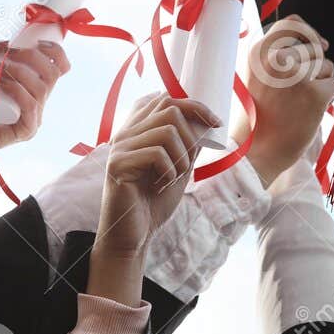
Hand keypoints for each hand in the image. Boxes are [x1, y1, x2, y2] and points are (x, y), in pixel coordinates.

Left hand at [0, 39, 70, 172]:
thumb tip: (4, 41)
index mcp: (34, 89)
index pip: (60, 68)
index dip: (55, 51)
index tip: (37, 42)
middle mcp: (38, 103)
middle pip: (53, 74)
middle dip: (32, 56)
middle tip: (7, 53)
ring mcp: (34, 118)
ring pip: (41, 89)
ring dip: (20, 71)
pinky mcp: (26, 131)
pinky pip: (30, 106)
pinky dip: (18, 90)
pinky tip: (1, 83)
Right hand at [94, 93, 217, 258]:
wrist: (134, 235)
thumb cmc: (154, 202)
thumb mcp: (179, 167)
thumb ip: (187, 145)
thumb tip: (206, 124)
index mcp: (138, 130)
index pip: (166, 98)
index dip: (195, 105)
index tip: (215, 123)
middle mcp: (126, 133)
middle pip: (170, 109)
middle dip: (191, 136)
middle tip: (188, 164)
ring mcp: (120, 147)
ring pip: (167, 131)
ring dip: (182, 158)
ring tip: (174, 177)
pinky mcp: (117, 164)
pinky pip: (157, 154)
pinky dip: (170, 171)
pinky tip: (162, 185)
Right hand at [241, 15, 333, 186]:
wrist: (258, 151)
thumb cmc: (259, 115)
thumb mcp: (257, 75)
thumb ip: (277, 54)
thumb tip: (315, 39)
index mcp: (259, 51)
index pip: (292, 23)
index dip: (309, 31)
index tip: (320, 44)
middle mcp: (277, 59)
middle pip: (314, 47)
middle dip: (316, 65)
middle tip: (303, 88)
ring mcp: (297, 75)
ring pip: (327, 66)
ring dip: (321, 81)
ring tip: (301, 102)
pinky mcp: (315, 94)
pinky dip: (328, 97)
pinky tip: (311, 110)